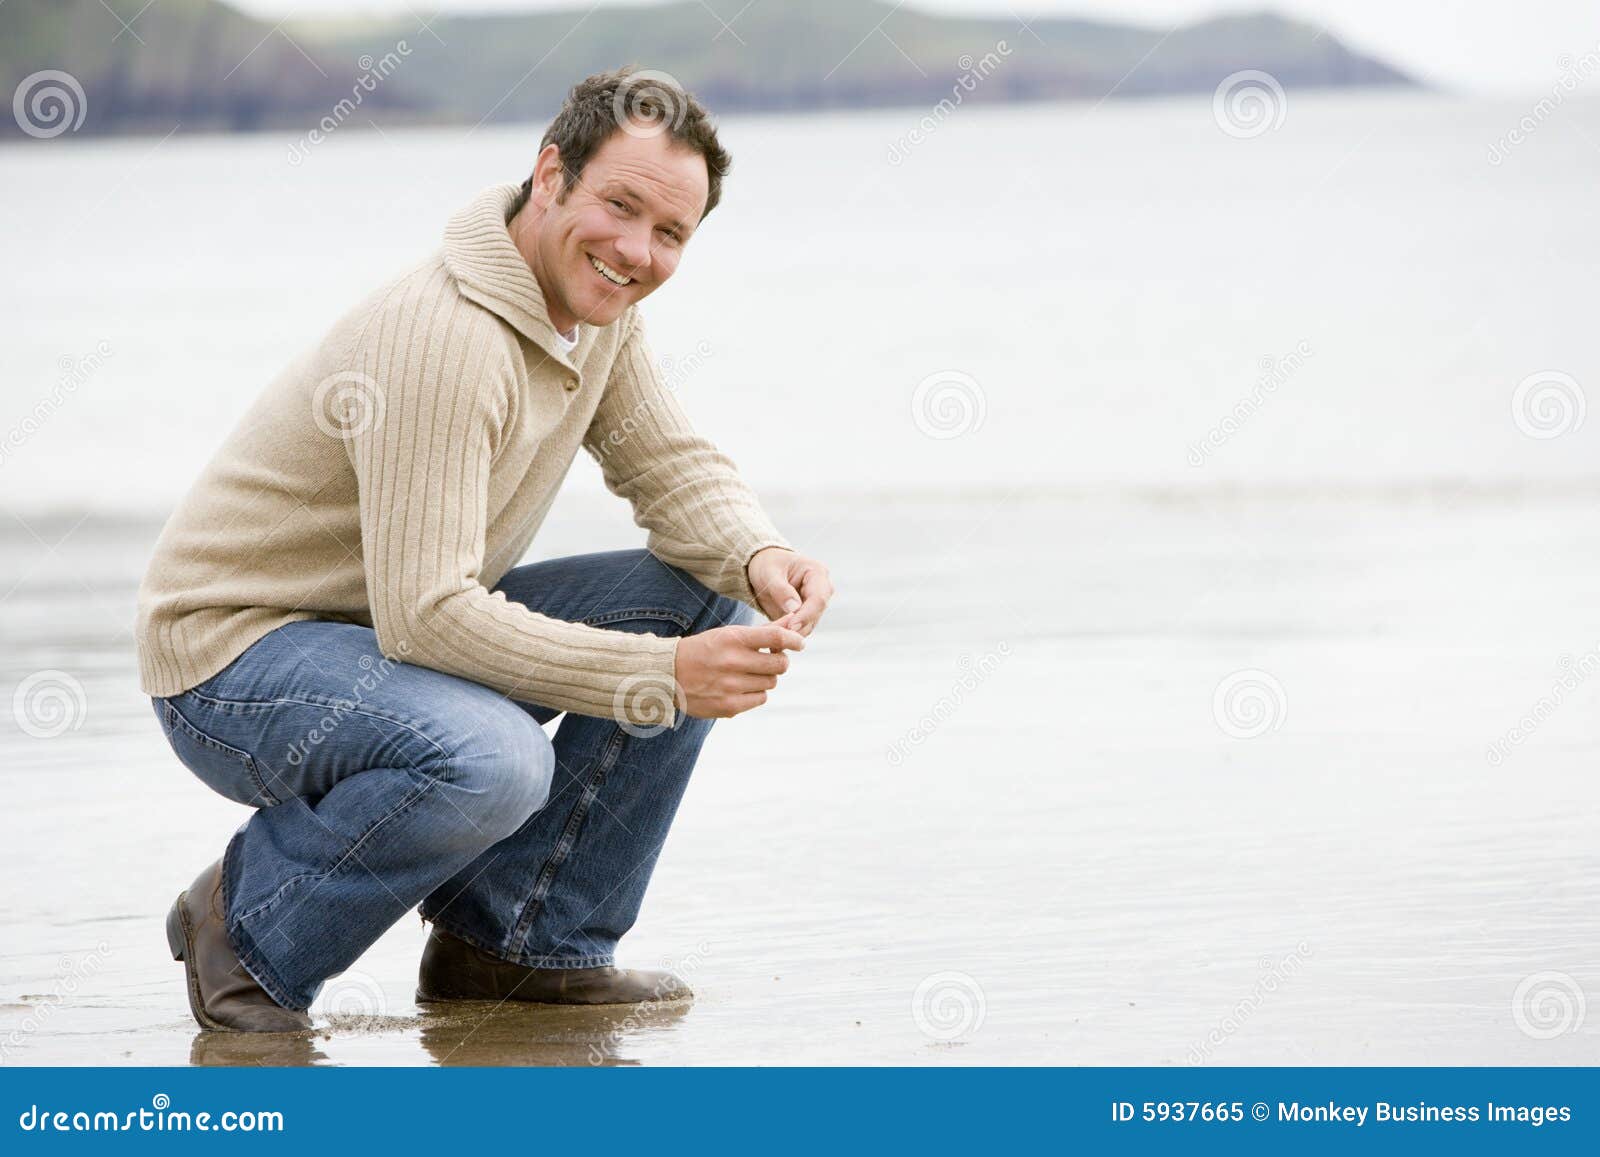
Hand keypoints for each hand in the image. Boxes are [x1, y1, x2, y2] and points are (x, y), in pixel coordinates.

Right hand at [673, 623, 804, 718]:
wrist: (669, 674)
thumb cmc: (705, 650)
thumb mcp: (729, 634)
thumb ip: (762, 632)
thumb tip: (793, 622)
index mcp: (733, 639)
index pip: (775, 636)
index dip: (793, 639)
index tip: (799, 643)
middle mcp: (733, 662)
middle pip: (780, 664)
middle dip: (779, 661)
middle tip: (769, 659)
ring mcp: (731, 686)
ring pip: (771, 683)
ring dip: (766, 678)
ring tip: (748, 673)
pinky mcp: (729, 706)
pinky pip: (760, 699)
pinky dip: (755, 693)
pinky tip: (740, 687)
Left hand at [747, 547, 834, 636]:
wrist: (763, 569)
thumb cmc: (768, 564)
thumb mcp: (770, 572)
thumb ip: (781, 590)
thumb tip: (794, 609)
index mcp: (817, 574)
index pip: (818, 599)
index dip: (806, 615)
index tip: (791, 626)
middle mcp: (821, 591)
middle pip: (815, 616)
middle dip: (797, 629)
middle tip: (777, 639)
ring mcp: (814, 606)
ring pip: (808, 627)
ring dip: (791, 636)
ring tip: (771, 643)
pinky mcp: (804, 617)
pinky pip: (799, 631)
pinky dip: (786, 638)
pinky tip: (772, 644)